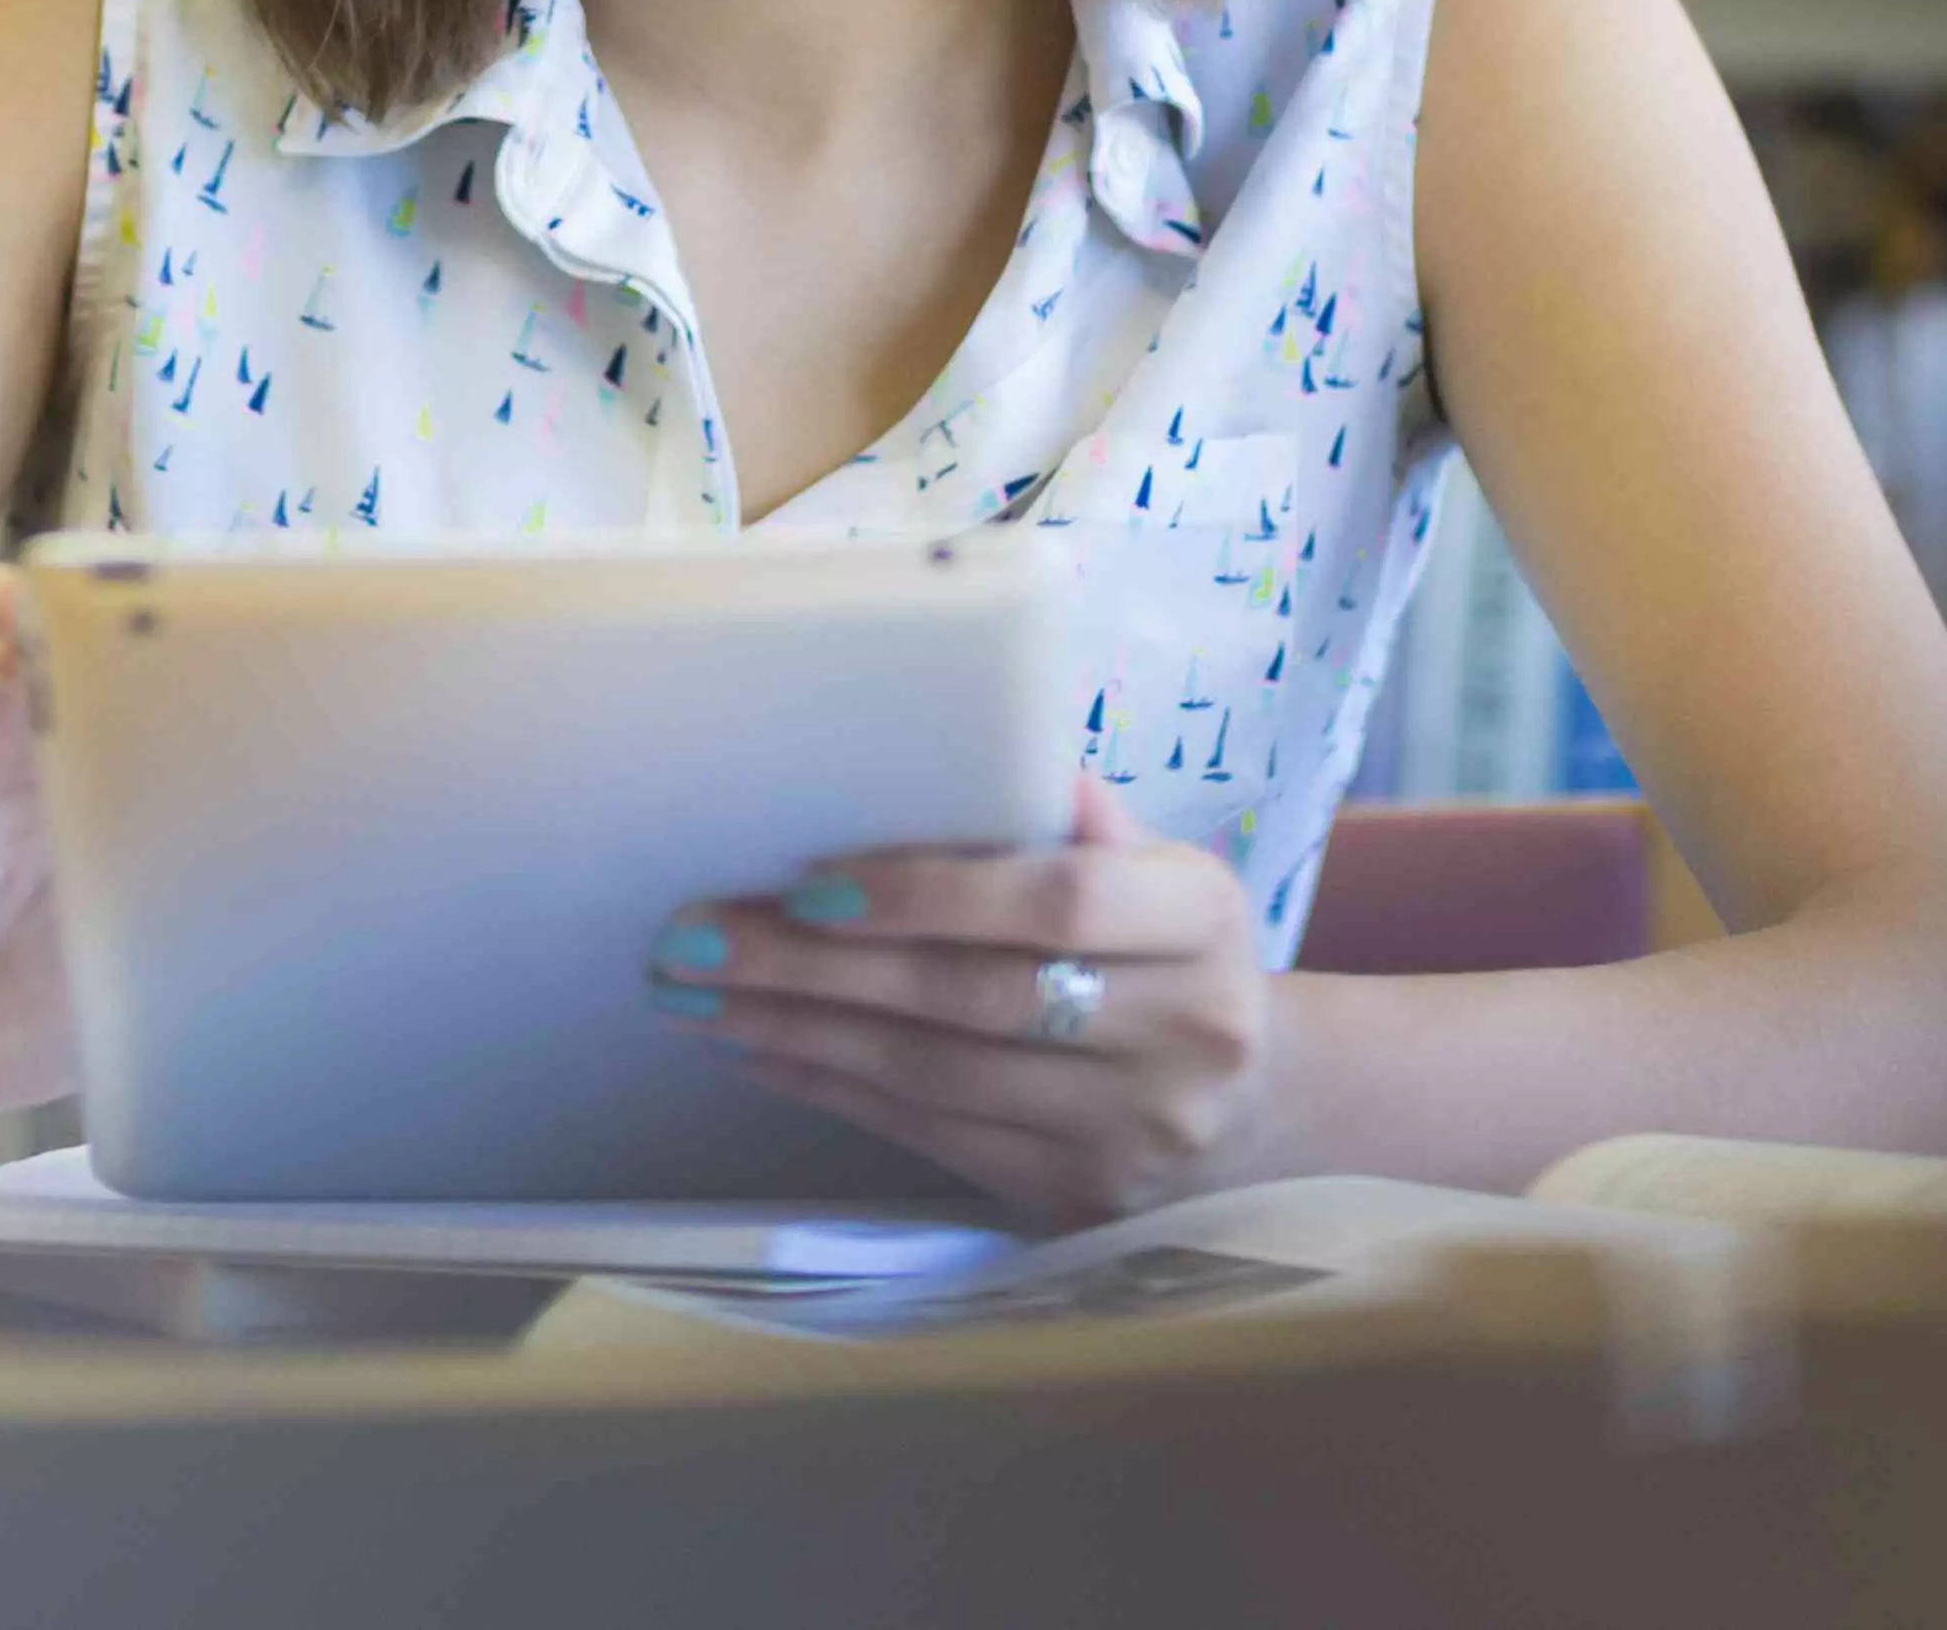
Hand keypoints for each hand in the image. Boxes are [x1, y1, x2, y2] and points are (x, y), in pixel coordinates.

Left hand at [655, 771, 1275, 1229]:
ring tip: (698, 995)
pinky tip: (759, 1051)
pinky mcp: (1078, 1205)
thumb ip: (1079, 820)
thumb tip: (997, 742)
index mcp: (1201, 921)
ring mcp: (1131, 1134)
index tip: (808, 884)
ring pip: (935, 1079)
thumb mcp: (1161, 873)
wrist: (1250, 1112)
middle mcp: (1182, 1034)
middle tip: (696, 939)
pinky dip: (831, 1090)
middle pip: (972, 998)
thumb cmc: (1166, 956)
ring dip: (798, 1032)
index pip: (1058, 901)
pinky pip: (929, 1140)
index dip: (929, 892)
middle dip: (815, 968)